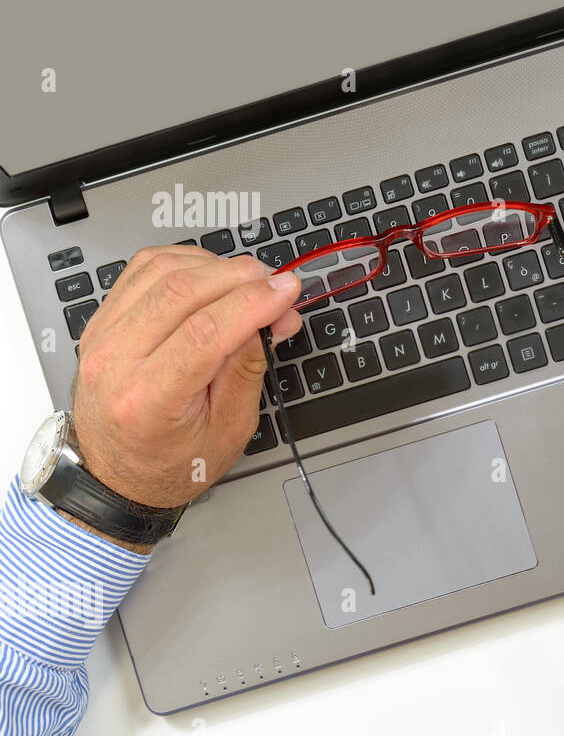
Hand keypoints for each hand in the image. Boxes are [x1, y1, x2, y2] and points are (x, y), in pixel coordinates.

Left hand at [69, 246, 301, 545]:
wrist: (116, 473)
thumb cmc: (170, 461)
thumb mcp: (230, 429)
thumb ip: (249, 368)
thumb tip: (273, 317)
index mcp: (148, 400)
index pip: (205, 331)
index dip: (254, 303)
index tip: (287, 290)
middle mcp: (115, 361)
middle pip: (181, 290)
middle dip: (241, 277)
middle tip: (277, 284)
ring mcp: (102, 335)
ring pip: (161, 269)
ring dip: (215, 266)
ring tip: (249, 283)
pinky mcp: (102, 319)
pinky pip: (143, 268)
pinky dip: (185, 262)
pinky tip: (212, 276)